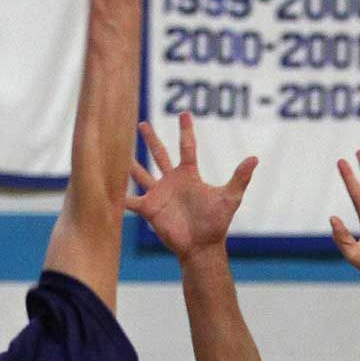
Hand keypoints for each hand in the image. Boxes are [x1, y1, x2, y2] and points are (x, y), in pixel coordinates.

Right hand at [126, 111, 257, 259]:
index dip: (185, 130)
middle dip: (151, 139)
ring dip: (129, 162)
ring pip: (140, 173)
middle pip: (159, 154)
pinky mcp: (149, 209)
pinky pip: (130, 200)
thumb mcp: (230, 198)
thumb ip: (239, 178)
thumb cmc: (216, 223)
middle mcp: (171, 181)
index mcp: (189, 174)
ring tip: (116, 149)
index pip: (186, 147)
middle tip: (141, 123)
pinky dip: (118, 194)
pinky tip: (105, 185)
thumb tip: (254, 158)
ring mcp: (158, 194)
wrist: (201, 247)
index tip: (183, 113)